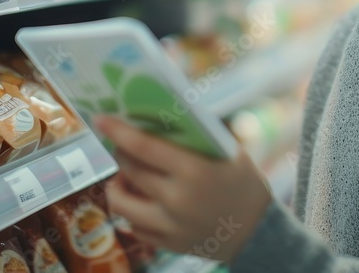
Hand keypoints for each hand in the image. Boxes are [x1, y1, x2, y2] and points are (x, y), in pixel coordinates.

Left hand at [95, 115, 272, 263]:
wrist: (258, 232)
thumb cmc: (243, 182)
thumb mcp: (229, 152)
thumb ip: (197, 135)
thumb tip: (159, 113)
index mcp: (194, 171)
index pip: (144, 147)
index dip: (119, 131)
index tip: (100, 119)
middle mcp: (177, 199)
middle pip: (130, 170)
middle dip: (120, 152)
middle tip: (121, 143)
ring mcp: (170, 225)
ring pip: (121, 202)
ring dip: (118, 183)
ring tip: (126, 176)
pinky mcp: (167, 244)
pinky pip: (133, 225)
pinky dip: (132, 209)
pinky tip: (142, 198)